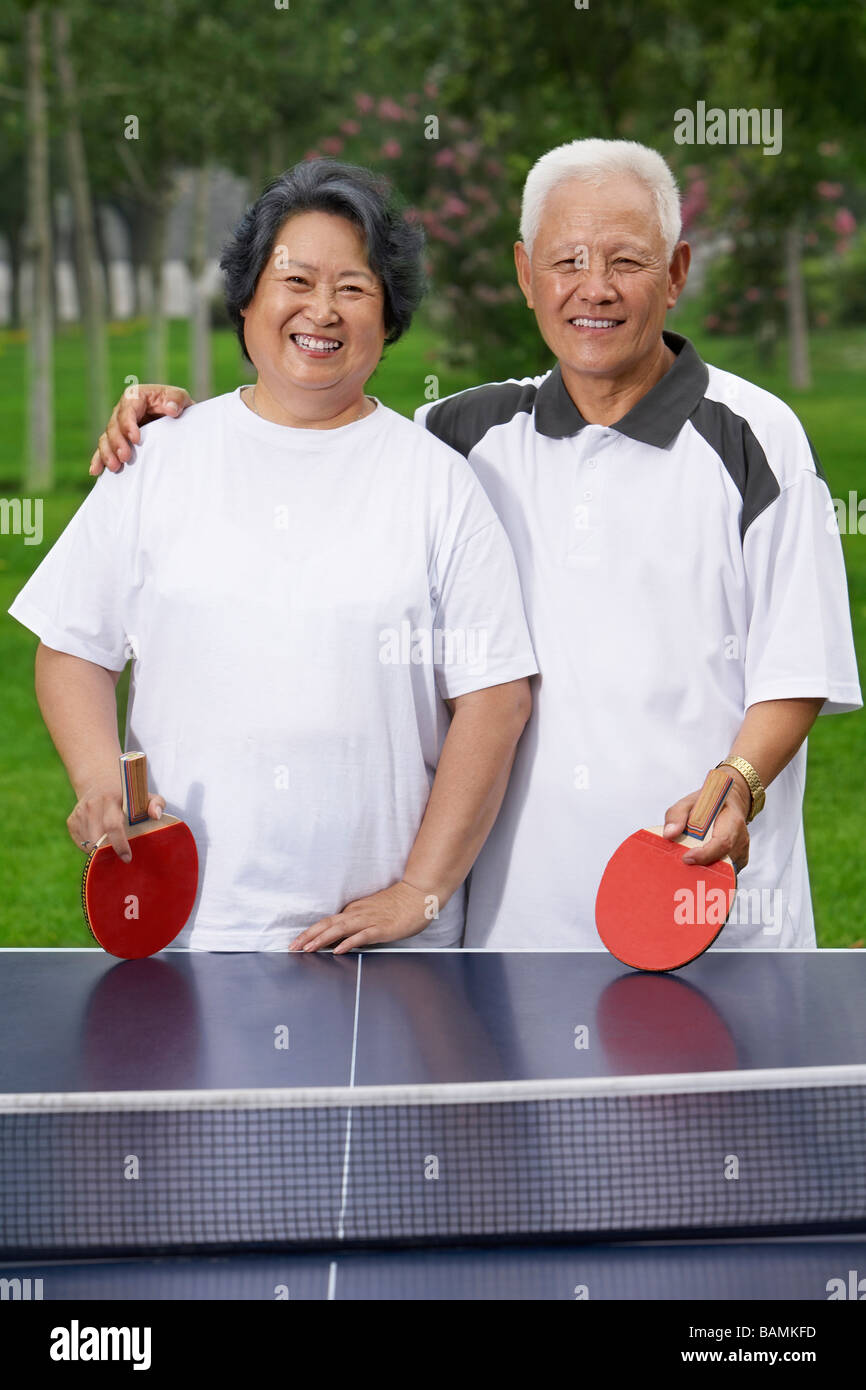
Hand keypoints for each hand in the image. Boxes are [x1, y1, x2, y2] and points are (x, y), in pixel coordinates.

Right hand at [68, 773, 165, 861]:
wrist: (100, 782)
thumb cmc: (128, 795)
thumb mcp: (144, 795)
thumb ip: (156, 803)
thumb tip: (156, 816)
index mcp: (110, 798)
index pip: (112, 825)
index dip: (119, 844)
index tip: (127, 857)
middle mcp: (92, 805)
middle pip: (97, 838)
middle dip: (108, 852)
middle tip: (119, 857)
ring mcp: (79, 813)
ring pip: (88, 843)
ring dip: (100, 851)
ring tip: (112, 846)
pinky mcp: (71, 821)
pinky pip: (81, 843)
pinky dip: (91, 847)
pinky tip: (101, 840)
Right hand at [89, 384, 193, 475]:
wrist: (177, 418)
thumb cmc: (177, 405)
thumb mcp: (180, 398)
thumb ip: (176, 399)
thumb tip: (171, 409)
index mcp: (134, 397)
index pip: (127, 410)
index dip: (128, 424)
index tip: (136, 439)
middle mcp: (122, 411)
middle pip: (114, 426)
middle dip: (117, 442)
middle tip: (125, 457)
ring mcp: (118, 427)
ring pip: (106, 439)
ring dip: (108, 453)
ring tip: (115, 467)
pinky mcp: (118, 440)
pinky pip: (104, 449)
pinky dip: (99, 459)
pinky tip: (96, 471)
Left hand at [289, 881, 434, 953]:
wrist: (419, 895)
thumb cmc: (398, 904)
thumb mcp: (372, 911)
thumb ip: (357, 921)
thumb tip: (341, 935)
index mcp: (354, 910)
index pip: (327, 922)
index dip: (310, 932)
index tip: (296, 942)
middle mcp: (357, 914)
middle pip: (328, 924)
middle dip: (309, 935)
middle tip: (292, 946)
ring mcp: (369, 920)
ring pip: (340, 929)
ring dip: (322, 939)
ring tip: (308, 948)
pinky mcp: (382, 928)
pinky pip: (362, 935)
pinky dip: (349, 942)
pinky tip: (338, 950)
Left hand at [662, 776, 750, 872]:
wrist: (728, 805)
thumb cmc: (708, 804)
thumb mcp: (688, 803)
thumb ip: (676, 815)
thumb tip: (669, 834)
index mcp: (732, 820)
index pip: (723, 842)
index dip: (705, 854)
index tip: (686, 858)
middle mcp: (741, 838)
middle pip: (723, 861)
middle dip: (701, 867)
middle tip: (682, 867)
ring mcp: (741, 852)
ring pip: (723, 870)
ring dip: (705, 870)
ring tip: (688, 867)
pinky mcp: (739, 862)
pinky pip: (725, 872)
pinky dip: (710, 872)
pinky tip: (698, 867)